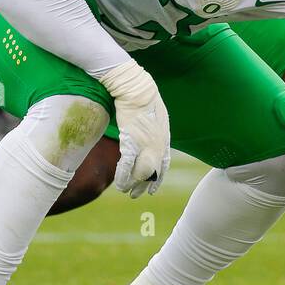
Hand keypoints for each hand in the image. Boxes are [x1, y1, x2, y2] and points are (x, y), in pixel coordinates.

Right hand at [97, 61, 169, 197]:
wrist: (137, 89)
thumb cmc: (145, 96)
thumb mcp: (157, 115)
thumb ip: (156, 129)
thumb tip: (151, 133)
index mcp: (164, 139)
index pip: (164, 164)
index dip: (159, 178)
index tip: (154, 188)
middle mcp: (157, 146)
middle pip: (153, 173)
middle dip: (145, 186)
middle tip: (137, 195)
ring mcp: (145, 145)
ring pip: (140, 173)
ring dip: (132, 184)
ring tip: (126, 191)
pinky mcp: (130, 142)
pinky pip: (127, 166)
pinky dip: (123, 177)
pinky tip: (119, 184)